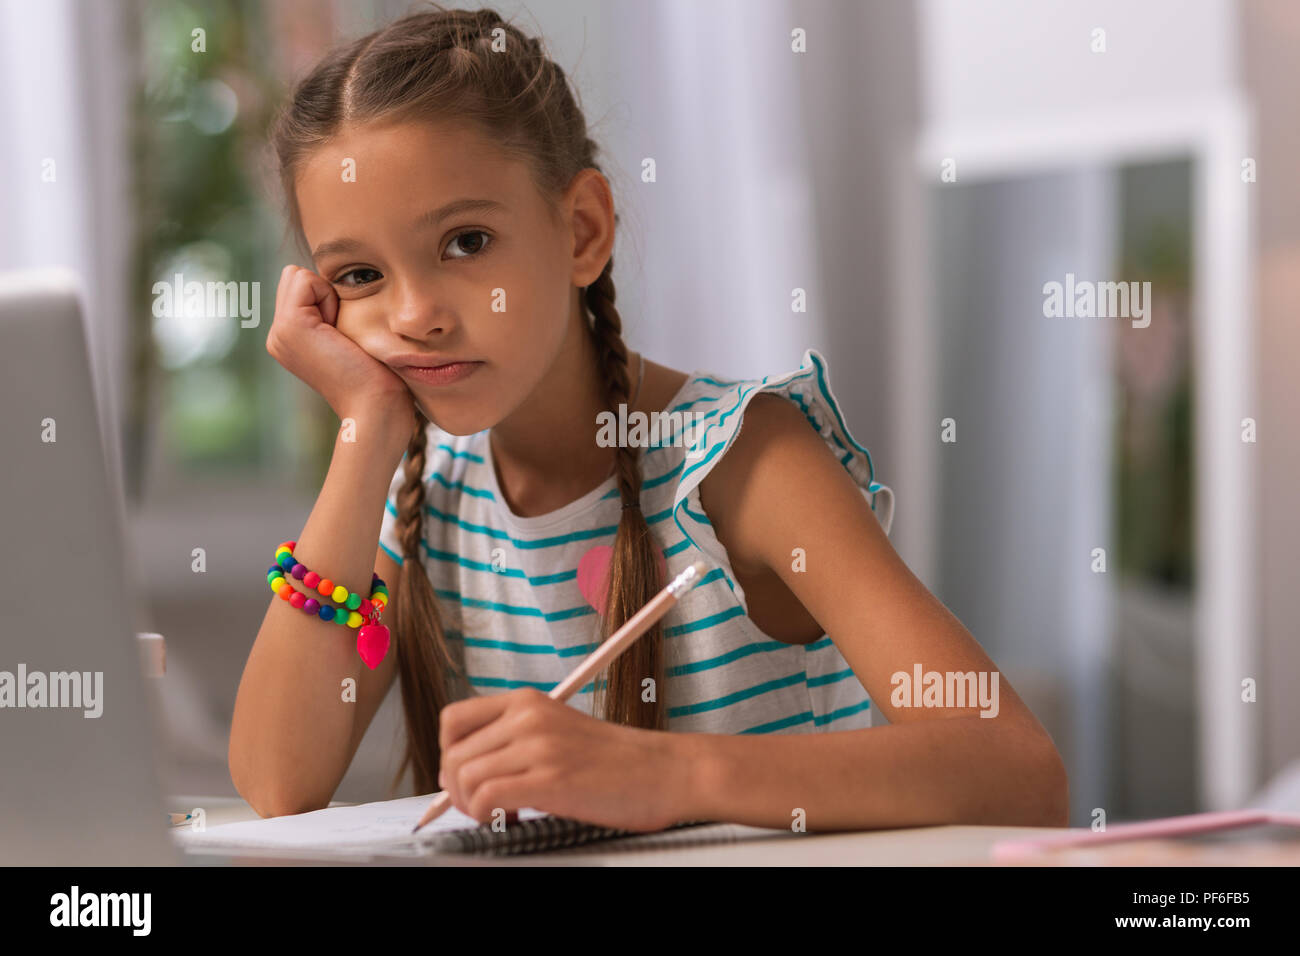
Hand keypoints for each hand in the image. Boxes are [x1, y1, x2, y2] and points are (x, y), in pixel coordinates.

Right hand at [265, 265, 414, 432]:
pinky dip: (329, 298)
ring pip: (298, 275)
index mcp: (290, 339)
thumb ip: (334, 313)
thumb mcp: (351, 337)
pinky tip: (338, 334)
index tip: (346, 335)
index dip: (330, 297)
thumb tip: (338, 282)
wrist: (376, 407)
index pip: (300, 283)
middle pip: (295, 275)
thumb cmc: (379, 377)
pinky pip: (305, 279)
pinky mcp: (290, 327)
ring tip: (341, 336)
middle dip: (325, 293)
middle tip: (343, 334)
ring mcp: (279, 333)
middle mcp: (278, 336)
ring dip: (329, 297)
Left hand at [437, 688, 693, 832]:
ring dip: (470, 807)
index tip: (464, 778)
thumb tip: (466, 773)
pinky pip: (485, 798)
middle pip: (452, 754)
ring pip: (463, 777)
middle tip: (480, 808)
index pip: (453, 720)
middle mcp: (528, 717)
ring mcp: (538, 746)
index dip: (448, 755)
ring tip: (498, 815)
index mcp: (528, 701)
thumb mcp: (560, 732)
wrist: (667, 771)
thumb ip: (517, 741)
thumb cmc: (618, 762)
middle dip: (455, 790)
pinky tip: (511, 819)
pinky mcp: (549, 778)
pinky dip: (485, 817)